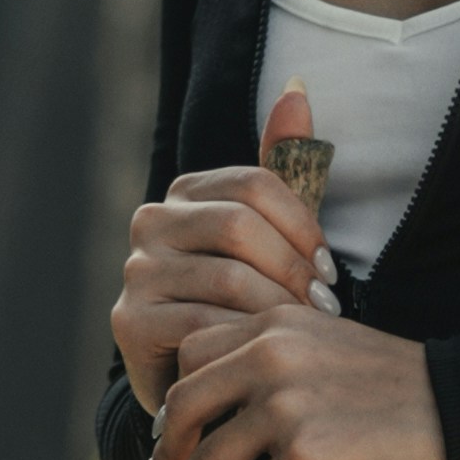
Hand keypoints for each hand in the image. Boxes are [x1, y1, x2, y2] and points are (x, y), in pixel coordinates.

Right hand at [110, 78, 335, 414]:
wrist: (204, 374)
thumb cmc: (248, 302)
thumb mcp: (273, 235)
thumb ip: (285, 166)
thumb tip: (298, 85)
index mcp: (185, 193)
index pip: (253, 184)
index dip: (302, 226)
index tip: (329, 269)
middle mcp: (150, 222)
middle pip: (238, 225)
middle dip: (292, 269)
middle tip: (325, 306)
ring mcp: (136, 271)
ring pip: (226, 277)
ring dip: (276, 309)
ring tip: (303, 334)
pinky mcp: (130, 322)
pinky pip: (204, 324)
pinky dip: (244, 342)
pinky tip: (264, 357)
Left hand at [150, 305, 446, 459]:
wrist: (457, 407)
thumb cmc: (397, 383)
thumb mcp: (328, 343)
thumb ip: (275, 359)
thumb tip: (223, 408)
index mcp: (273, 324)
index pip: (193, 354)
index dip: (171, 398)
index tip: (166, 433)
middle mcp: (272, 358)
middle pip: (184, 406)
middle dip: (164, 452)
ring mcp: (288, 408)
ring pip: (209, 459)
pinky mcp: (308, 458)